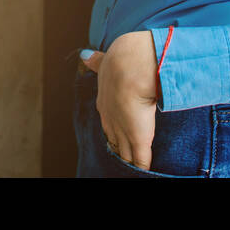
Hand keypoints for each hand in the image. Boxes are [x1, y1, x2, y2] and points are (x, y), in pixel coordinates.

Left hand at [81, 31, 161, 169]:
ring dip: (128, 160)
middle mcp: (112, 120)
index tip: (115, 135)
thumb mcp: (106, 61)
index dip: (113, 130)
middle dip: (118, 148)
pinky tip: (144, 173)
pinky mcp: (139, 138)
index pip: (108, 122)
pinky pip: (141, 159)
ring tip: (130, 168)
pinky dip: (142, 168)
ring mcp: (124, 131)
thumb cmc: (121, 61)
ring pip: (125, 153)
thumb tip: (85, 56)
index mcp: (104, 103)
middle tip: (121, 157)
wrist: (129, 67)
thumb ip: (97, 62)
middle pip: (114, 141)